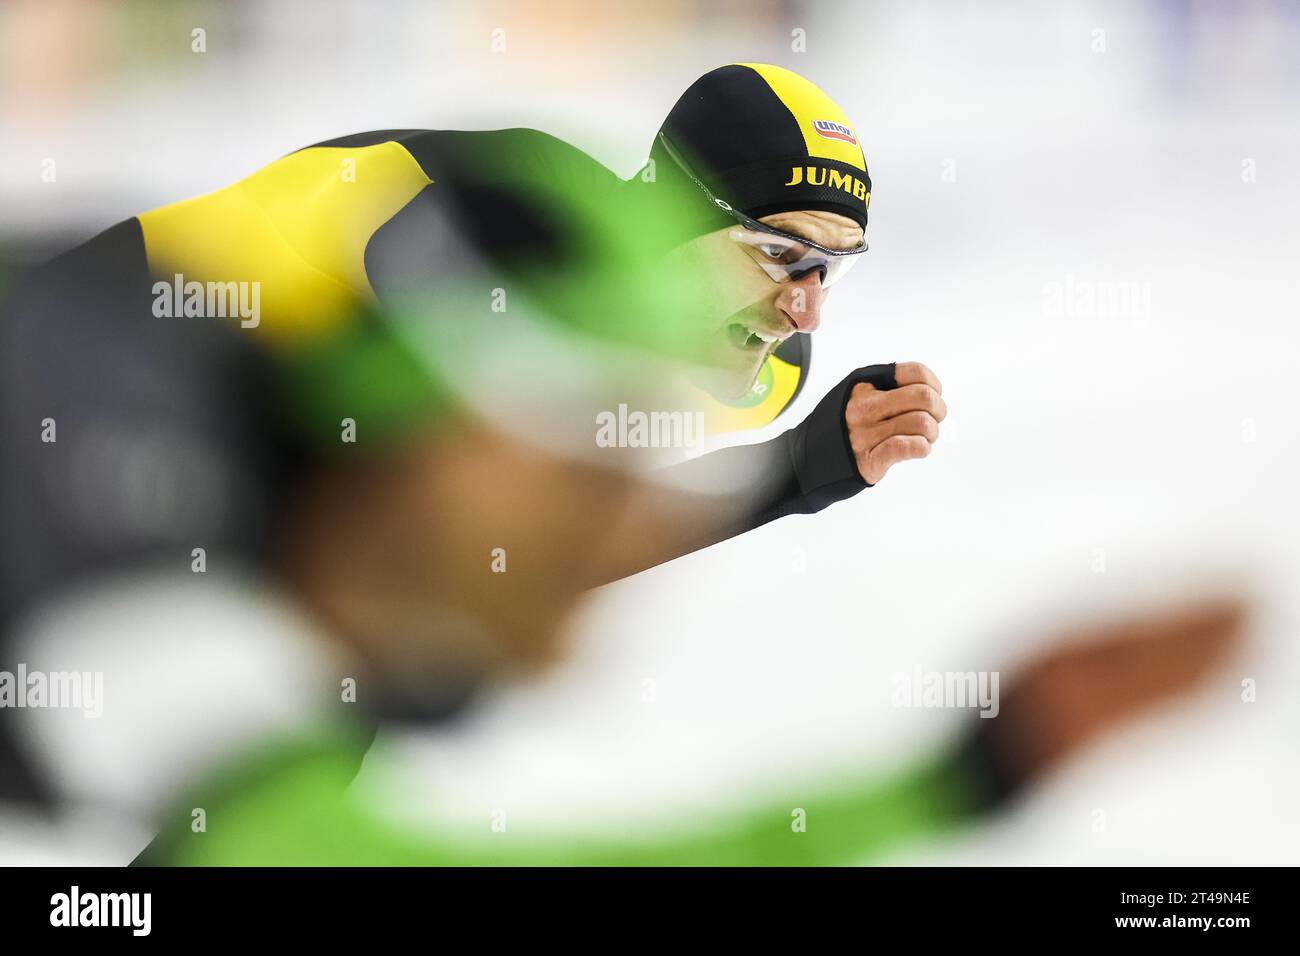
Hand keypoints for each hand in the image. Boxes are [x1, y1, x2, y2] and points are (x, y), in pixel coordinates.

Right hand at [845, 361, 945, 484]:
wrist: (805, 461)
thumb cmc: (839, 429)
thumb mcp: (855, 396)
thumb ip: (886, 389)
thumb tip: (931, 394)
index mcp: (863, 385)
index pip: (913, 372)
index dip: (933, 385)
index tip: (933, 396)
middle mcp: (863, 407)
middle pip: (923, 397)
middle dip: (939, 410)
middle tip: (934, 420)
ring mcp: (864, 434)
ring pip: (921, 423)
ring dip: (932, 433)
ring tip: (923, 438)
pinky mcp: (869, 460)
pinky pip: (907, 447)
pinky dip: (922, 448)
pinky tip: (918, 449)